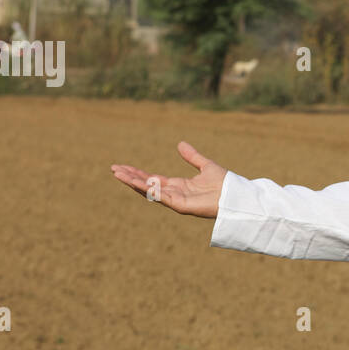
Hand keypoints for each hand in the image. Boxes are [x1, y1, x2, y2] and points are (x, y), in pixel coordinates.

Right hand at [110, 141, 226, 218]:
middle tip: (114, 169)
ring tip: (117, 174)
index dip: (138, 173)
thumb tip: (180, 144)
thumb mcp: (206, 165)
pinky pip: (159, 196)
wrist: (235, 196)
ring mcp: (175, 201)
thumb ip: (192, 157)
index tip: (123, 167)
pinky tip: (134, 181)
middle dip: (130, 177)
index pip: (153, 179)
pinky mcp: (180, 205)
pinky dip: (146, 189)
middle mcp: (174, 194)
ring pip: (149, 191)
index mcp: (179, 186)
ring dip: (133, 182)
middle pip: (146, 185)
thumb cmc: (225, 185)